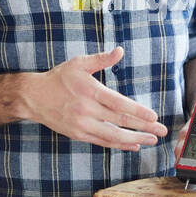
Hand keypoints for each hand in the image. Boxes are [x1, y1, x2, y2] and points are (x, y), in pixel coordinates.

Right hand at [25, 46, 168, 149]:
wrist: (34, 97)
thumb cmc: (58, 78)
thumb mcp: (79, 63)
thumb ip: (101, 59)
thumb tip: (120, 51)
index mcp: (90, 91)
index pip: (119, 104)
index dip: (137, 111)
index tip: (153, 116)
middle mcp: (87, 110)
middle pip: (120, 121)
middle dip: (144, 127)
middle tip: (161, 130)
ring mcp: (83, 125)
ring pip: (113, 135)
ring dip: (135, 139)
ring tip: (151, 140)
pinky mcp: (79, 134)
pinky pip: (103, 141)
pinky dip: (119, 145)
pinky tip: (133, 145)